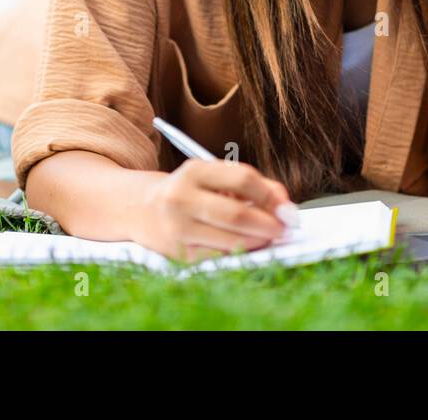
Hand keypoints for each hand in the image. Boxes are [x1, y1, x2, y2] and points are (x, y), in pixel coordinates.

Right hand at [132, 160, 296, 261]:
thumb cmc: (189, 191)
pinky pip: (219, 257)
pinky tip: (248, 249)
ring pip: (230, 240)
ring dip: (258, 242)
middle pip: (236, 214)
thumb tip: (285, 205)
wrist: (141, 208)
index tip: (286, 207)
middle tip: (285, 229)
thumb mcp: (214, 176)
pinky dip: (240, 254)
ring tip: (269, 239)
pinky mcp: (177, 253)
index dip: (270, 195)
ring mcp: (177, 228)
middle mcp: (181, 197)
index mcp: (194, 170)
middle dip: (269, 225)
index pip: (242, 179)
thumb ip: (253, 185)